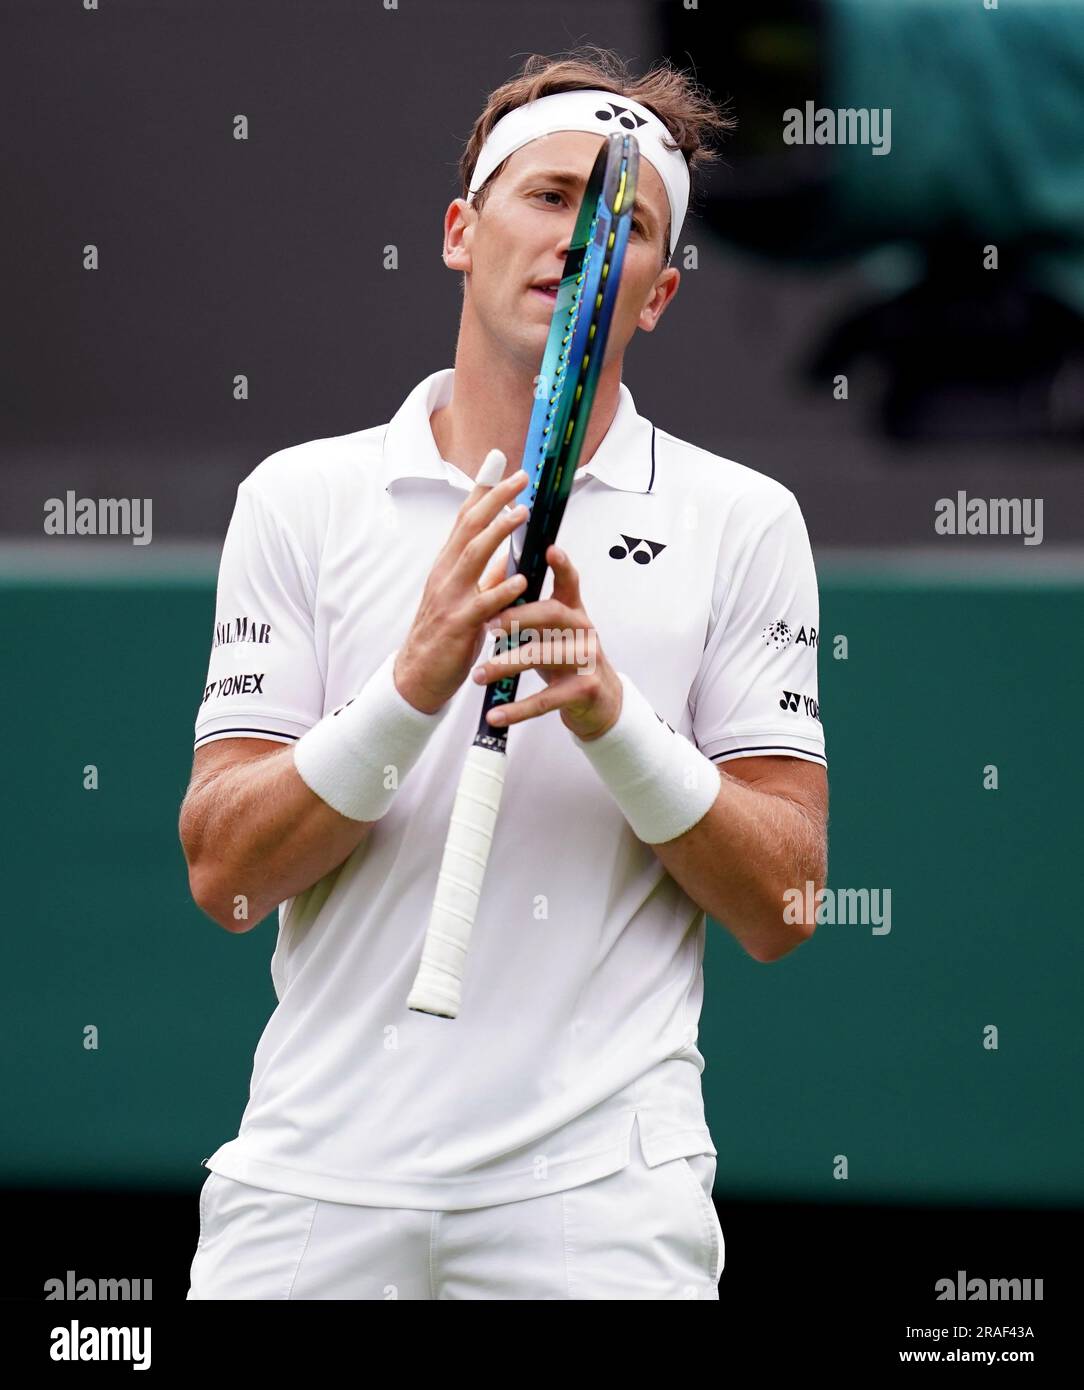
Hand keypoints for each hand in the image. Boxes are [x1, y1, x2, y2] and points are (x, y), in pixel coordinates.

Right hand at [394, 453, 528, 714]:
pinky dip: (501, 589)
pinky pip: (481, 604)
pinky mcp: (457, 626)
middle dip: (495, 499)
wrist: (418, 677)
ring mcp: (449, 598)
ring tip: (522, 514)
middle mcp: (445, 575)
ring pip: (473, 556)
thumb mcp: (465, 597)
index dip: (482, 490)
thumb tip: (508, 554)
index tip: (500, 463)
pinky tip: (521, 578)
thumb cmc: (445, 635)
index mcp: (448, 566)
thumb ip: (485, 576)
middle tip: (521, 478)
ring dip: (498, 532)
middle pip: (469, 527)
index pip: (465, 518)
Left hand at [470, 545, 622, 740]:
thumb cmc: (568, 659)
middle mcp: (583, 631)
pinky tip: (496, 714)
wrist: (600, 701)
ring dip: (506, 664)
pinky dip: (517, 709)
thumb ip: (534, 609)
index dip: (562, 565)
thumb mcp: (555, 631)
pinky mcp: (584, 690)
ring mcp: (586, 661)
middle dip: (517, 617)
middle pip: (551, 614)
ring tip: (479, 675)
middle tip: (488, 626)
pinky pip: (545, 699)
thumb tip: (498, 582)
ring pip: (543, 655)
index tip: (550, 549)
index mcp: (574, 612)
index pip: (570, 582)